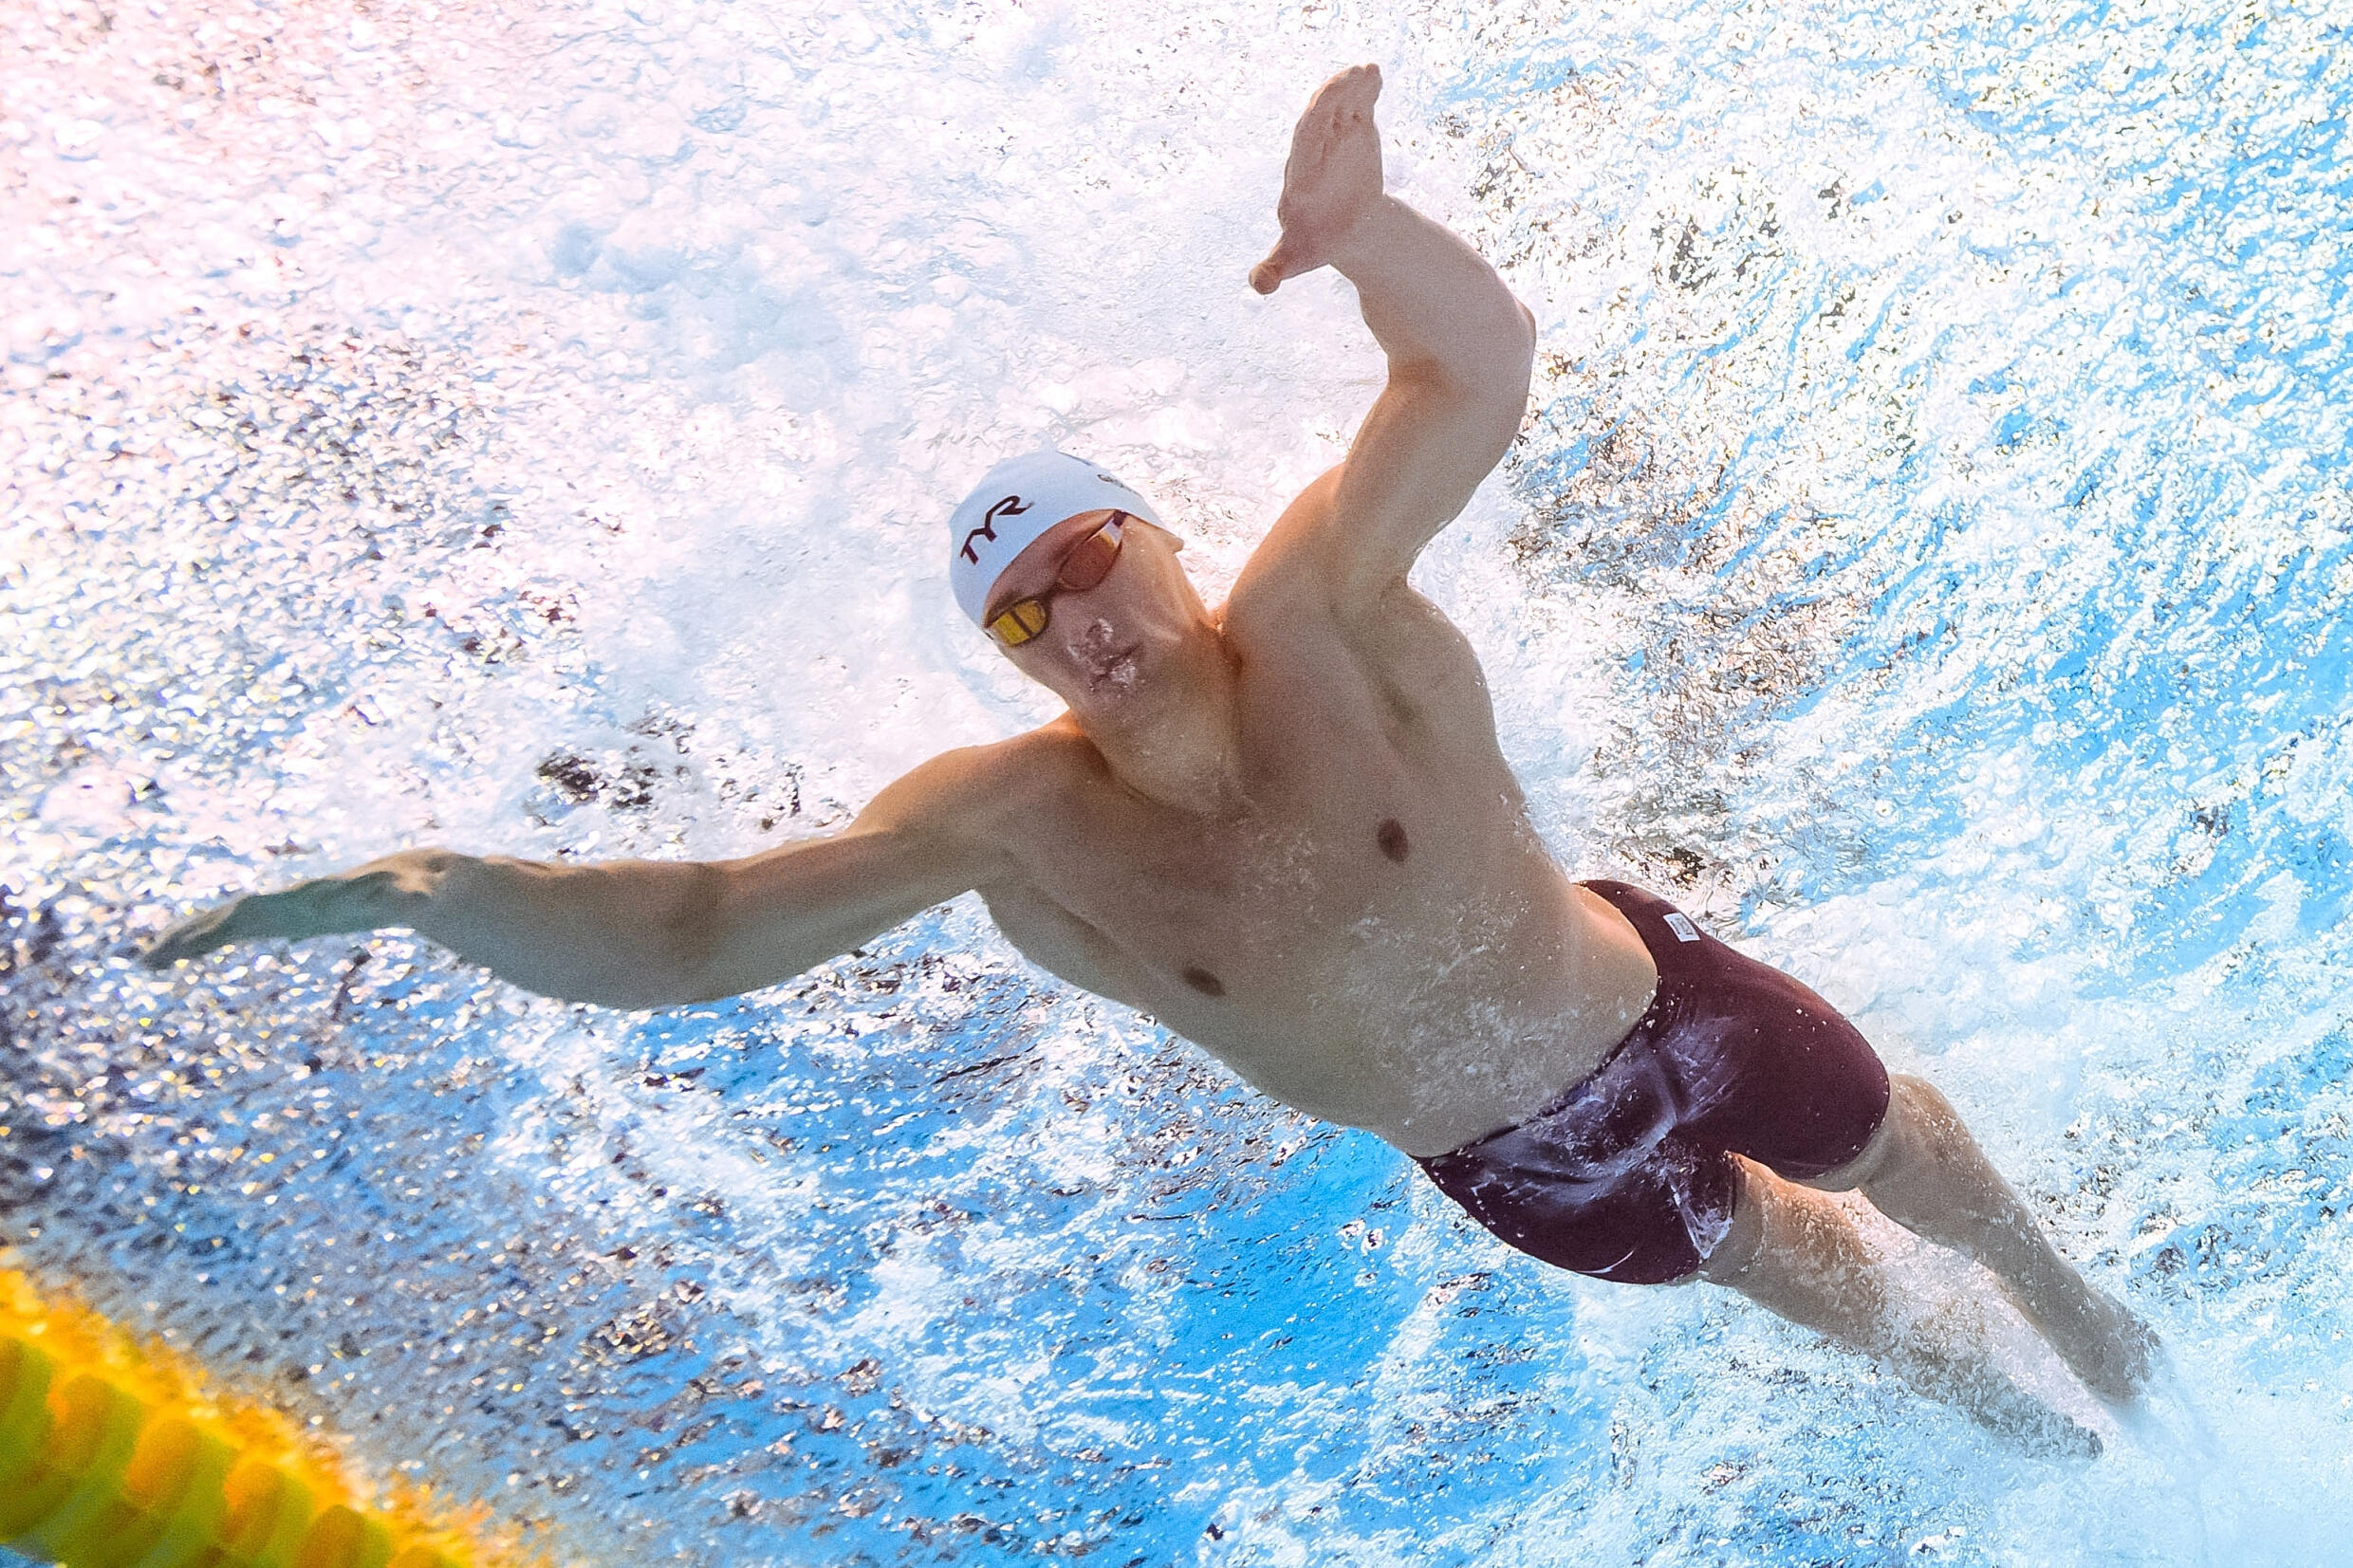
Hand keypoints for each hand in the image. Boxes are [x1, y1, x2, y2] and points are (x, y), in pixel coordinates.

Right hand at [138, 854, 445, 968]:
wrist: (409, 878)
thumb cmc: (414, 890)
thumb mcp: (417, 895)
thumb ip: (415, 898)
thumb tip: (421, 898)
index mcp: (311, 901)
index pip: (259, 915)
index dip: (225, 928)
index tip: (190, 944)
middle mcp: (290, 904)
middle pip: (231, 919)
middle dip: (191, 937)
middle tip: (146, 958)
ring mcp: (283, 911)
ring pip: (226, 924)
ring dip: (188, 941)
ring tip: (147, 958)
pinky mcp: (284, 920)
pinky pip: (237, 931)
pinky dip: (204, 939)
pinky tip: (175, 952)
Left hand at [1250, 63, 1386, 295]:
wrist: (1340, 231)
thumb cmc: (1315, 244)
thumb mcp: (1293, 261)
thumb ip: (1273, 270)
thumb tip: (1258, 286)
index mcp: (1298, 177)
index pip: (1303, 145)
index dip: (1314, 125)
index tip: (1323, 105)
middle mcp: (1312, 151)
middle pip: (1319, 117)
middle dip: (1333, 96)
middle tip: (1353, 76)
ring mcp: (1332, 138)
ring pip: (1339, 106)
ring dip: (1352, 86)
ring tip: (1369, 70)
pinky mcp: (1352, 131)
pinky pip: (1357, 108)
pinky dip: (1366, 91)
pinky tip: (1376, 74)